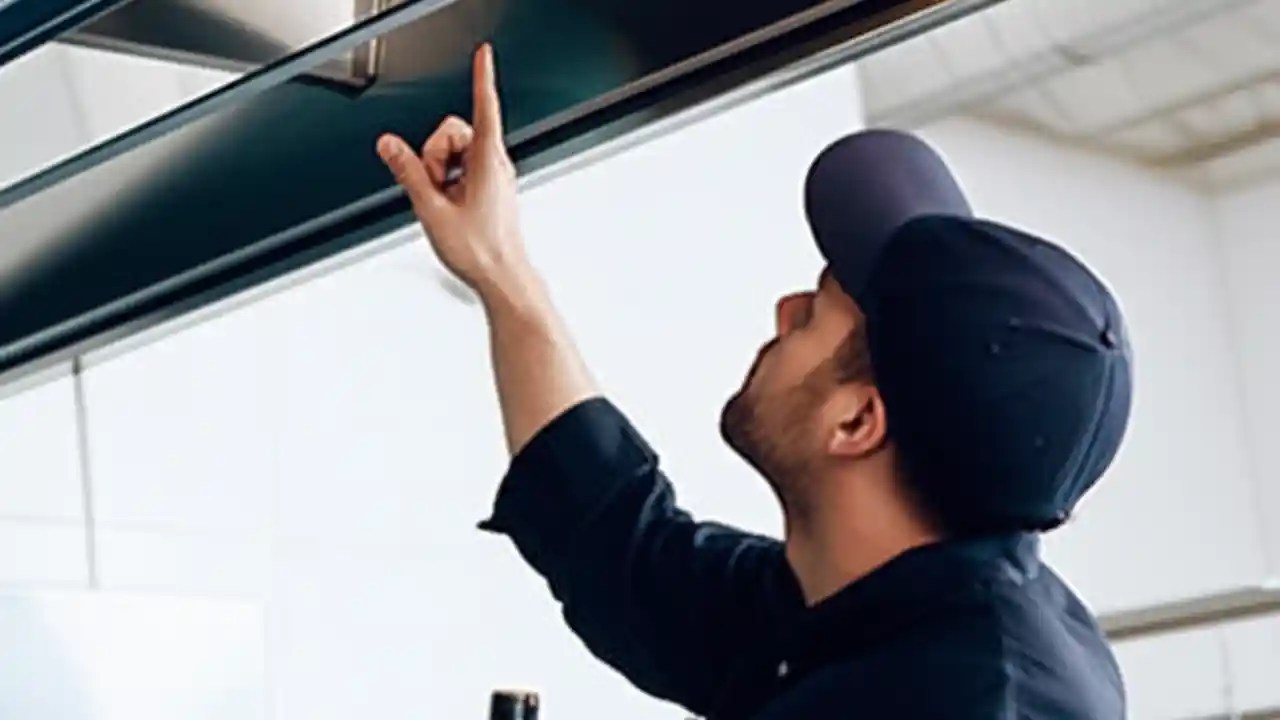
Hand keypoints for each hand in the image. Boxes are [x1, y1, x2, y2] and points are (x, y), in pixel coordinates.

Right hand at [376, 43, 528, 296]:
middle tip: (437, 190)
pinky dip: (449, 182)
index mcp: (488, 161)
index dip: (482, 78)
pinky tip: (452, 208)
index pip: (484, 108)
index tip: (483, 54)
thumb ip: (408, 172)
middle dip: (435, 155)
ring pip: (455, 151)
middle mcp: (495, 163)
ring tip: (446, 204)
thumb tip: (389, 145)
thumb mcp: (432, 209)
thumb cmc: (480, 250)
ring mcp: (494, 175)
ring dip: (441, 172)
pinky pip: (461, 169)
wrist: (503, 278)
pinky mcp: (490, 187)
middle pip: (453, 132)